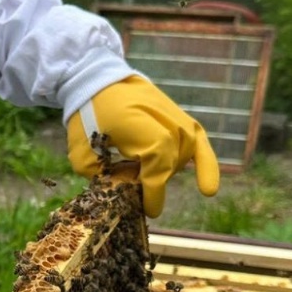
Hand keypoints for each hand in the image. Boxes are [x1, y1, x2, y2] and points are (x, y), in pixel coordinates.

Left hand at [67, 76, 219, 216]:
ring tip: (149, 175)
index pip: (157, 162)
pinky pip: (200, 141)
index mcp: (137, 122)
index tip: (149, 210)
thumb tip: (130, 195)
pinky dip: (208, 165)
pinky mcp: (181, 116)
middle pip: (171, 160)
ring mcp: (175, 115)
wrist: (98, 82)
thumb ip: (106, 176)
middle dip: (156, 180)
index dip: (155, 190)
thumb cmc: (87, 119)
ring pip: (185, 153)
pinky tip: (208, 190)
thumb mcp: (83, 153)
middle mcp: (163, 116)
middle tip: (135, 188)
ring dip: (169, 171)